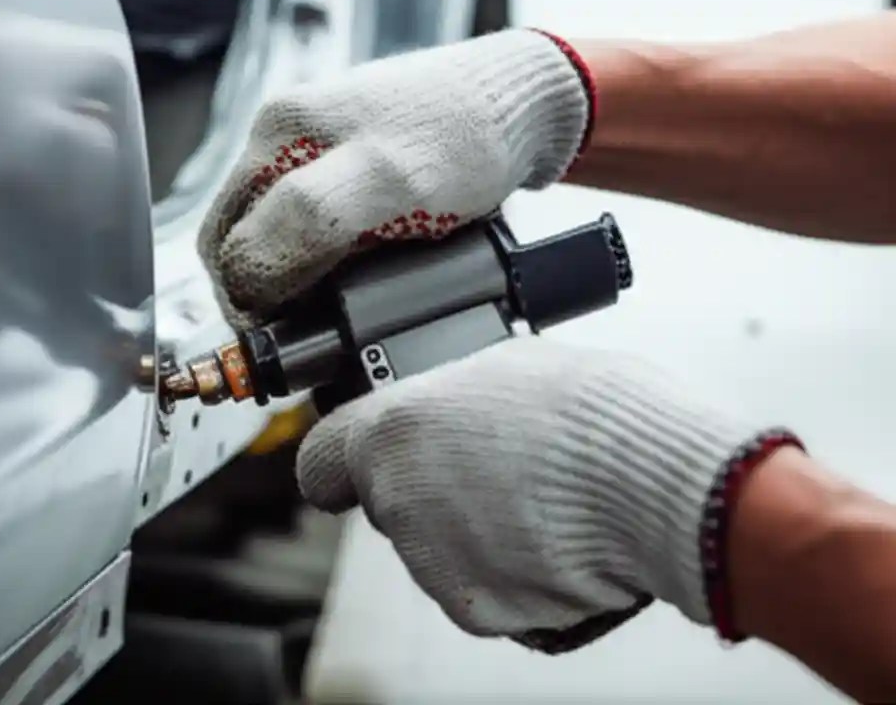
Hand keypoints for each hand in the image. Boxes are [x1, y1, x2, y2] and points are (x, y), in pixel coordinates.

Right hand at [197, 29, 590, 326]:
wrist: (519, 109)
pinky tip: (339, 278)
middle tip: (295, 333)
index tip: (280, 340)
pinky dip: (311, 264)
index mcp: (278, 134)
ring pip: (264, 241)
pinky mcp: (334, 172)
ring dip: (282, 282)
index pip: (228, 243)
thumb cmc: (467, 136)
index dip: (248, 301)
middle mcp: (283, 142)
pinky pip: (298, 231)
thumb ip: (312, 221)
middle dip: (257, 294)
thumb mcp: (388, 181)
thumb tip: (252, 275)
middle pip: (235, 244)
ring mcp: (306, 157)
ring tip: (317, 310)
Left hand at [297, 336, 777, 651]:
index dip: (342, 458)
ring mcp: (434, 566)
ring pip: (436, 547)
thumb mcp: (509, 366)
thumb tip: (459, 405)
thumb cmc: (594, 414)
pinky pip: (483, 587)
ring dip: (473, 527)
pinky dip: (511, 571)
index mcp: (390, 434)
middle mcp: (397, 504)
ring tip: (540, 496)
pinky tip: (555, 537)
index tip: (360, 456)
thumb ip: (457, 397)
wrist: (658, 490)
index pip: (320, 461)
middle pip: (390, 501)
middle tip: (493, 463)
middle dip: (429, 486)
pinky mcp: (480, 612)